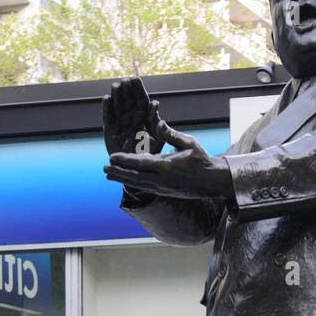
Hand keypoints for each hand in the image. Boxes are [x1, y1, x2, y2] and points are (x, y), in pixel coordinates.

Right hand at [102, 77, 165, 157]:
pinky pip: (108, 118)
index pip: (141, 101)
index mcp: (144, 118)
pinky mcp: (110, 131)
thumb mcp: (157, 138)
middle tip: (125, 80)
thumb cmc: (150, 155)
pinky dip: (107, 109)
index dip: (138, 90)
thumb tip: (155, 103)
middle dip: (127, 90)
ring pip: (118, 107)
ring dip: (116, 96)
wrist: (137, 170)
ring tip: (116, 86)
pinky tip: (106, 98)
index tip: (135, 79)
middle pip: (129, 101)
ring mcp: (120, 124)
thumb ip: (156, 121)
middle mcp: (131, 119)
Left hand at [105, 125, 233, 199]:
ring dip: (122, 179)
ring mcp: (163, 189)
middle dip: (118, 173)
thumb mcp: (188, 143)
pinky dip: (132, 183)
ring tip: (108, 175)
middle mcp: (163, 180)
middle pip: (135, 177)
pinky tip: (123, 179)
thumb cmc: (201, 159)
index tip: (112, 157)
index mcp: (168, 167)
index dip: (125, 161)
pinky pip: (144, 187)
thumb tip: (158, 122)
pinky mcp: (164, 192)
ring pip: (138, 184)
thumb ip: (171, 134)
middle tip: (103, 169)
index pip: (141, 164)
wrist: (212, 182)